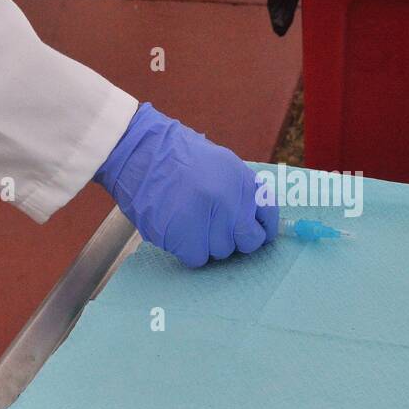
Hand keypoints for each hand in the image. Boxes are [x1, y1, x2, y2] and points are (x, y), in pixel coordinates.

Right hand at [94, 103, 277, 267]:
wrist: (139, 150)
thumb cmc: (178, 157)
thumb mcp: (222, 164)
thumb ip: (242, 192)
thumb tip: (255, 221)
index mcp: (243, 180)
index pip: (268, 218)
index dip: (260, 229)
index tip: (251, 232)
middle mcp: (230, 199)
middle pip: (247, 242)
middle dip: (233, 240)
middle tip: (213, 228)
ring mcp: (207, 217)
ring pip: (221, 252)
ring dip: (207, 244)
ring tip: (188, 220)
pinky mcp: (182, 234)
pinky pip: (197, 258)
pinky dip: (187, 250)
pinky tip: (177, 230)